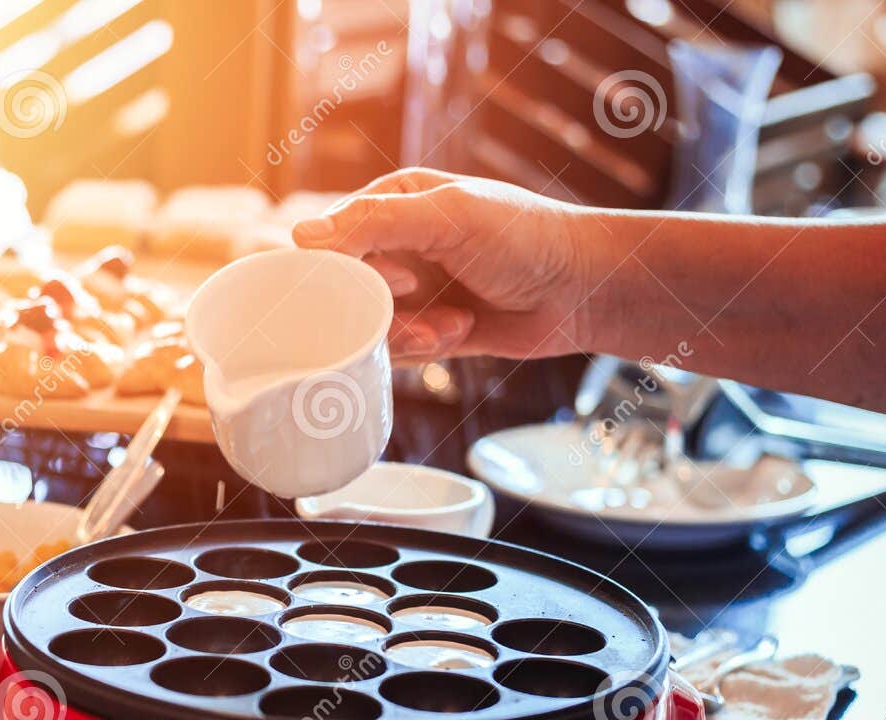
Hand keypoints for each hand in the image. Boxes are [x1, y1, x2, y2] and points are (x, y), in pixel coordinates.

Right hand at [293, 168, 597, 362]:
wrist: (584, 290)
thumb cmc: (525, 237)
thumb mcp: (448, 217)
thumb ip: (375, 222)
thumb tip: (301, 237)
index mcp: (391, 202)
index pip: (329, 239)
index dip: (342, 270)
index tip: (387, 282)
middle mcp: (394, 244)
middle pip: (343, 290)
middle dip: (378, 309)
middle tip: (417, 303)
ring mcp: (409, 290)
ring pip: (367, 327)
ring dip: (407, 333)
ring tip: (451, 324)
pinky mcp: (426, 328)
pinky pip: (394, 351)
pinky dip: (424, 348)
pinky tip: (460, 332)